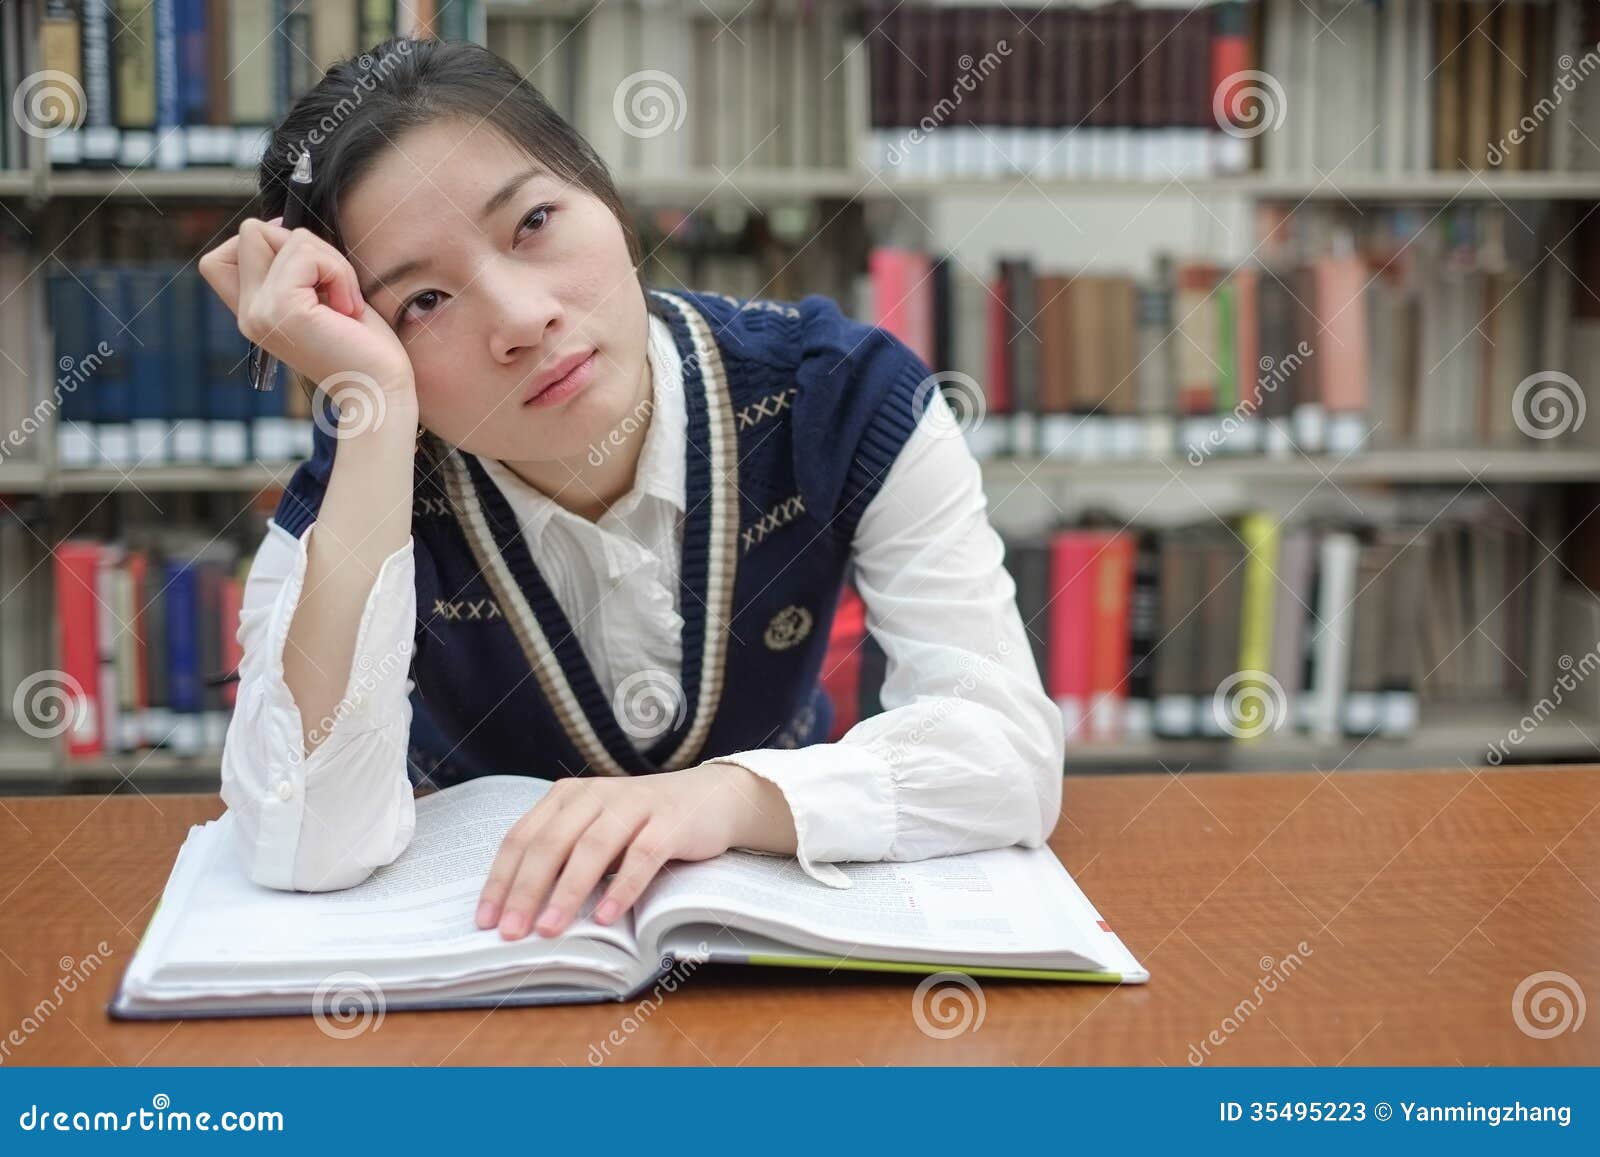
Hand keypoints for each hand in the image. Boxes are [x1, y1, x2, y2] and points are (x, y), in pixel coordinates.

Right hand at [198, 217, 417, 412]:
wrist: (379, 391)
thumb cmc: (364, 346)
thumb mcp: (320, 295)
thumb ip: (293, 267)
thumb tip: (278, 223)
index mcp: (254, 313)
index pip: (219, 258)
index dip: (265, 245)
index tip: (308, 271)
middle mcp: (249, 314)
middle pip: (251, 232)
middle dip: (303, 245)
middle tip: (332, 288)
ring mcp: (260, 312)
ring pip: (285, 236)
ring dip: (329, 260)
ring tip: (344, 303)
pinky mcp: (281, 309)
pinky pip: (306, 253)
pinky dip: (337, 271)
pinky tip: (348, 308)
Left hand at [475, 762, 795, 939]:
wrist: (711, 798)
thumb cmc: (644, 824)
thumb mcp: (596, 831)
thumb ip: (564, 856)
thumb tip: (521, 912)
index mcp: (568, 796)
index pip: (522, 837)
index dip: (501, 879)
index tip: (486, 920)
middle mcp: (596, 794)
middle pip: (550, 843)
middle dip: (526, 891)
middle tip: (511, 932)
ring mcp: (635, 804)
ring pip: (592, 848)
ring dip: (568, 892)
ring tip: (550, 930)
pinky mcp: (671, 820)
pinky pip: (643, 855)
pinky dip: (622, 887)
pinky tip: (607, 916)